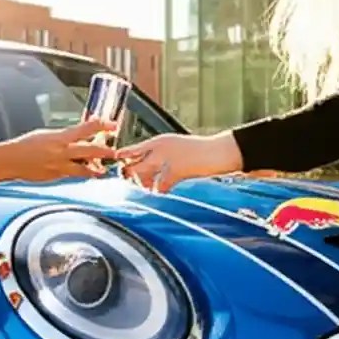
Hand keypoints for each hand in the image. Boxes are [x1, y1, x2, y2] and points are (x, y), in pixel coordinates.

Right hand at [4, 118, 118, 181]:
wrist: (10, 160)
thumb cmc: (26, 145)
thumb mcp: (48, 135)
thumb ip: (65, 137)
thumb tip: (79, 135)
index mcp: (60, 137)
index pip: (86, 128)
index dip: (101, 126)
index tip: (112, 124)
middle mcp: (62, 152)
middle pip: (90, 151)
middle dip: (105, 151)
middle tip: (115, 151)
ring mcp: (60, 166)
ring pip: (85, 168)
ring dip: (96, 168)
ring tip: (103, 169)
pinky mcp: (57, 176)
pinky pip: (73, 175)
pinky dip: (81, 174)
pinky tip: (86, 174)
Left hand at [116, 132, 243, 192]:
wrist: (220, 151)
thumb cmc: (201, 152)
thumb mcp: (177, 147)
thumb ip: (161, 156)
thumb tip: (148, 169)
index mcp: (160, 141)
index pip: (135, 149)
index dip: (125, 156)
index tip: (118, 164)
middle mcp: (160, 148)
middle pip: (136, 164)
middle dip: (130, 176)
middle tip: (130, 184)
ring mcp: (167, 158)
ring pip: (144, 175)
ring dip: (143, 185)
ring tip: (144, 192)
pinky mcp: (176, 170)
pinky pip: (160, 186)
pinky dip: (157, 193)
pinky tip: (158, 196)